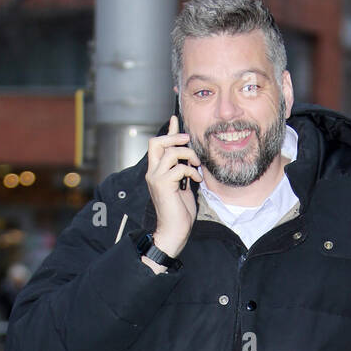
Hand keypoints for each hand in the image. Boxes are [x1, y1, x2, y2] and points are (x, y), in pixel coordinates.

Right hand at [145, 114, 201, 258]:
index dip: (169, 131)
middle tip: (188, 142)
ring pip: (169, 151)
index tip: (175, 119)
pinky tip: (197, 180)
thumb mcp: (183, 186)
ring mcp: (156, 178)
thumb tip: (189, 157)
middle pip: (157, 142)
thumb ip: (183, 170)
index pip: (158, 145)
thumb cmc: (179, 213)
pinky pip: (179, 167)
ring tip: (197, 165)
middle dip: (174, 137)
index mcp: (156, 172)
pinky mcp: (162, 184)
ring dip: (187, 154)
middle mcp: (152, 172)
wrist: (174, 232)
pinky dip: (191, 171)